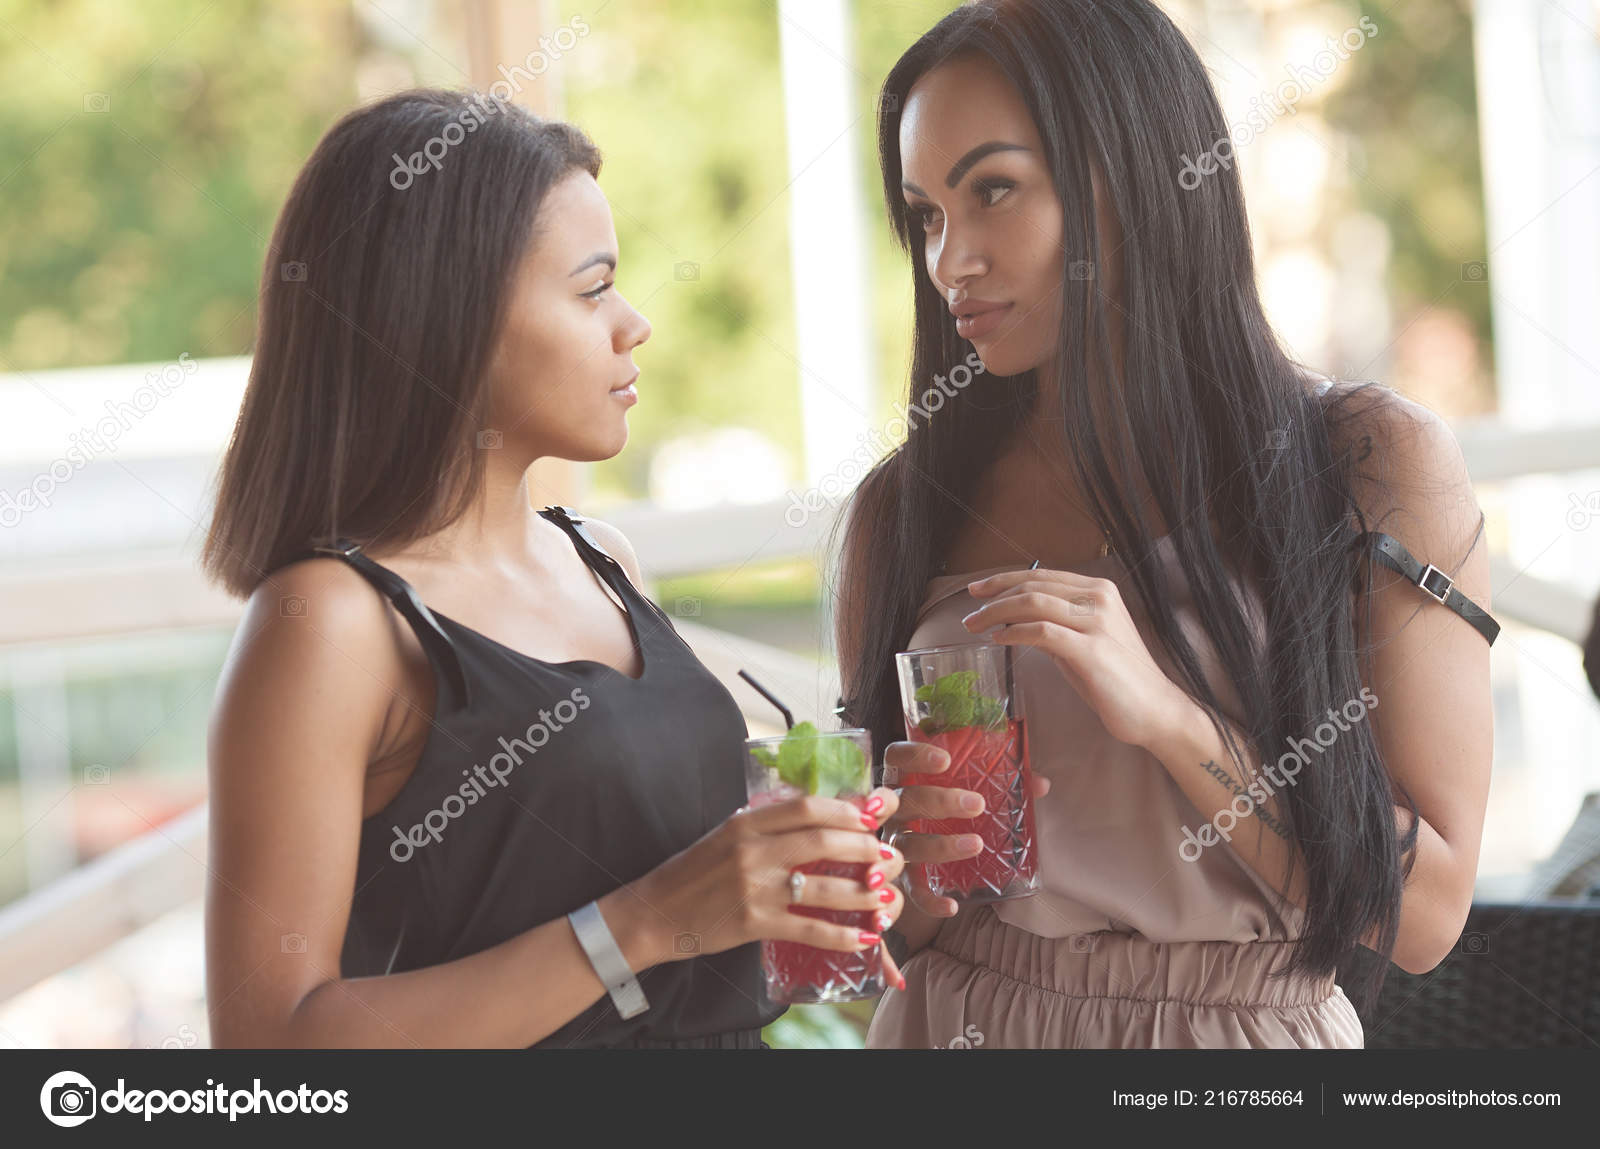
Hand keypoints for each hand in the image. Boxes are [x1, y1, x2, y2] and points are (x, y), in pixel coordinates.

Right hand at [628, 787, 906, 969]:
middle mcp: (752, 851)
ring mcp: (754, 888)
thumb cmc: (692, 873)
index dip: (847, 809)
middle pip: (824, 840)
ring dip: (864, 893)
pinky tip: (865, 938)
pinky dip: (842, 935)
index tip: (872, 814)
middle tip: (888, 855)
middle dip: (865, 847)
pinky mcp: (753, 923)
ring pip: (824, 886)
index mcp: (745, 823)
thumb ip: (765, 825)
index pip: (807, 806)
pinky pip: (810, 927)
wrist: (652, 913)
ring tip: (886, 896)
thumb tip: (816, 816)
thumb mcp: (725, 835)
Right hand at [878, 740, 1050, 922]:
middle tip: (978, 805)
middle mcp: (891, 809)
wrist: (918, 857)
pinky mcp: (901, 876)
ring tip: (977, 844)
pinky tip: (953, 906)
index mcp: (903, 779)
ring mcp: (892, 843)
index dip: (916, 755)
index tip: (946, 760)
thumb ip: (1000, 783)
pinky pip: (912, 890)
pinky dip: (929, 900)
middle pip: (905, 800)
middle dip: (940, 801)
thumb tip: (1041, 784)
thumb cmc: (946, 811)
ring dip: (940, 846)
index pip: (897, 757)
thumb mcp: (967, 791)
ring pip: (907, 844)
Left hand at [962, 568, 1192, 752]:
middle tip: (969, 612)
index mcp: (1099, 590)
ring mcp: (1097, 622)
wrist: (1155, 710)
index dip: (1004, 579)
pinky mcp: (1092, 650)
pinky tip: (999, 640)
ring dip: (997, 613)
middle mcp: (1099, 598)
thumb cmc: (1117, 679)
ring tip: (976, 626)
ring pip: (1033, 602)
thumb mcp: (1083, 641)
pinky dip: (1014, 633)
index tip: (978, 590)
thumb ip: (1056, 625)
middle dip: (994, 596)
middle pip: (1033, 584)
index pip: (1042, 574)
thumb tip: (1015, 620)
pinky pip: (1042, 632)